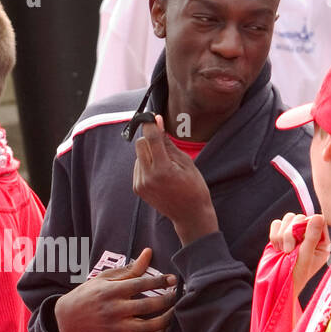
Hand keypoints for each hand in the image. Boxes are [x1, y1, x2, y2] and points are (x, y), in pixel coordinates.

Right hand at [54, 246, 176, 331]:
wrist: (69, 317)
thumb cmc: (89, 293)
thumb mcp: (106, 278)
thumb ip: (130, 269)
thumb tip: (149, 252)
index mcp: (112, 291)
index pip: (141, 284)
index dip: (160, 281)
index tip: (173, 279)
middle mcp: (114, 309)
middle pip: (148, 305)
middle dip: (168, 300)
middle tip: (177, 295)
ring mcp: (116, 327)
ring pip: (148, 327)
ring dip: (166, 320)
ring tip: (174, 312)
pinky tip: (164, 329)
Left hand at [132, 115, 217, 244]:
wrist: (189, 214)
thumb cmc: (193, 187)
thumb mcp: (186, 162)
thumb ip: (168, 143)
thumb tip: (157, 123)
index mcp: (162, 170)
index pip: (150, 138)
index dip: (151, 124)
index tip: (153, 117)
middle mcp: (147, 177)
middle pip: (140, 144)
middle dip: (150, 139)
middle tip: (164, 144)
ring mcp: (140, 183)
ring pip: (138, 155)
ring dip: (149, 153)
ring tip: (165, 164)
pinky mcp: (137, 188)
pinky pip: (138, 166)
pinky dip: (147, 163)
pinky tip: (160, 172)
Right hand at [269, 212, 329, 297]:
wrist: (277, 286)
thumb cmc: (296, 275)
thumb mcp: (305, 257)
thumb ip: (311, 236)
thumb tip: (318, 216)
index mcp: (321, 241)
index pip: (316, 220)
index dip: (305, 226)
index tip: (299, 241)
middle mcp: (309, 236)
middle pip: (300, 217)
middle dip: (290, 233)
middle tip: (287, 250)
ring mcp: (294, 235)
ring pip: (288, 219)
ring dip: (281, 235)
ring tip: (282, 251)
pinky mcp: (280, 236)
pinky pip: (276, 224)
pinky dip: (274, 235)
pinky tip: (276, 248)